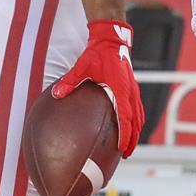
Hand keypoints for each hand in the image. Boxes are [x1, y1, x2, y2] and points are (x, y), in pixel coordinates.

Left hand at [51, 21, 144, 157]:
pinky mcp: (132, 88)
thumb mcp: (82, 66)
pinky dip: (135, 121)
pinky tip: (128, 128)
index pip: (126, 118)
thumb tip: (56, 95)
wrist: (111, 40)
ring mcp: (133, 90)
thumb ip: (70, 81)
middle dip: (133, 139)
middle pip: (137, 122)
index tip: (123, 149)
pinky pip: (137, 109)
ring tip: (129, 146)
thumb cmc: (96, 54)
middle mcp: (130, 92)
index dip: (126, 135)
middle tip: (126, 155)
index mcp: (120, 89)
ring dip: (136, 132)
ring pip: (139, 116)